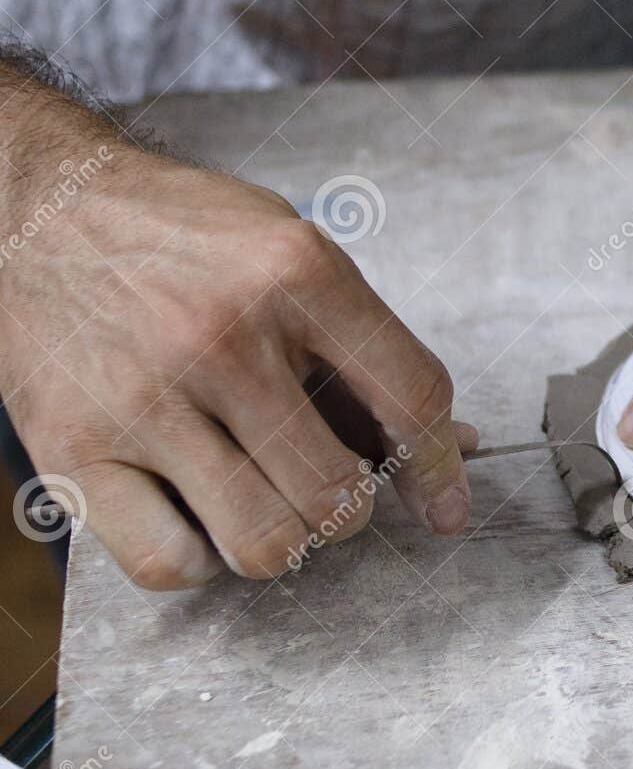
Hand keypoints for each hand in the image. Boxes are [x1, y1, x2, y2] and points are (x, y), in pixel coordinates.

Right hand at [0, 139, 473, 589]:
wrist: (37, 205)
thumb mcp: (293, 258)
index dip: (440, 469)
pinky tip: (199, 514)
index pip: (412, 398)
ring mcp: (145, 397)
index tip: (444, 507)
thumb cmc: (181, 237)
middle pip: (340, 494)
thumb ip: (368, 355)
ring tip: (267, 499)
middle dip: (351, 506)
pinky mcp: (72, 447)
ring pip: (267, 544)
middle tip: (327, 482)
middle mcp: (224, 337)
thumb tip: (453, 447)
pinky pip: (169, 563)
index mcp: (297, 275)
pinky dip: (199, 560)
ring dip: (285, 540)